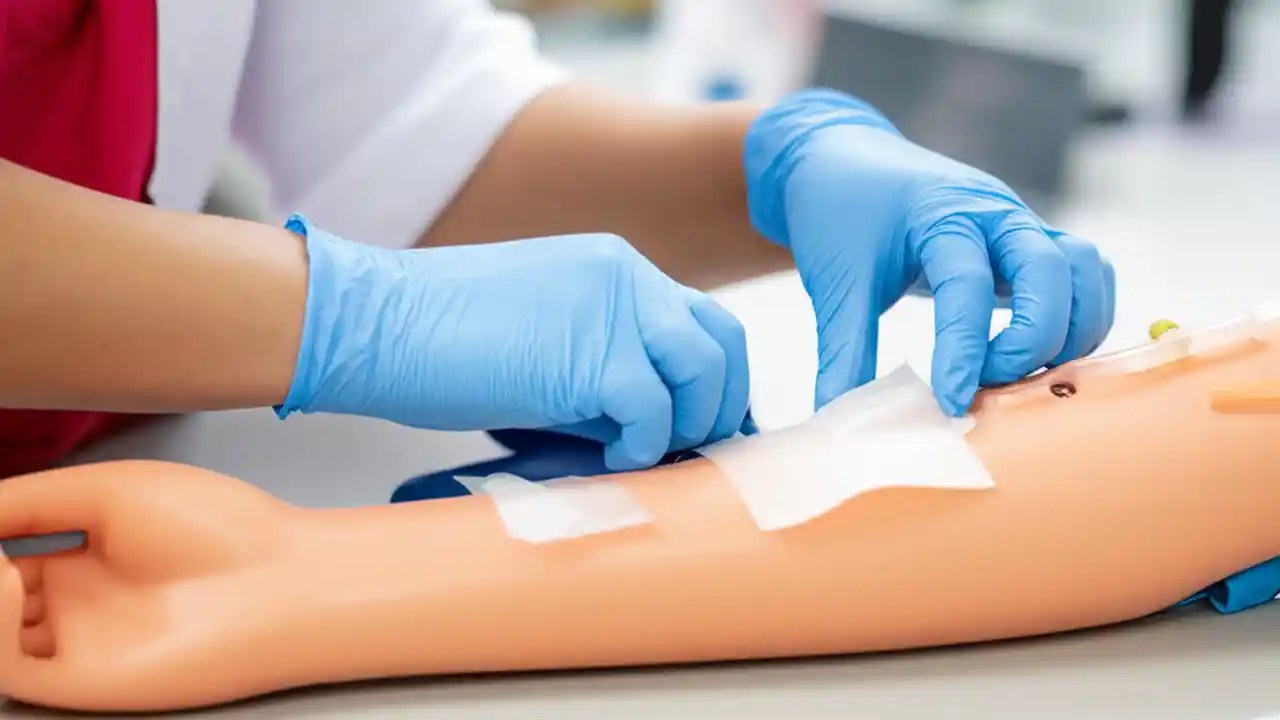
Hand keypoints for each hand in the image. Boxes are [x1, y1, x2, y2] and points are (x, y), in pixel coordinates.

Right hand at [0, 461, 296, 711]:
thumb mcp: (108, 491)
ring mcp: (77, 641)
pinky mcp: (82, 683)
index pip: (3, 551)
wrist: (278, 581)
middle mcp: (77, 600)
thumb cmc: (216, 527)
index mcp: (88, 552)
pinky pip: (7, 670)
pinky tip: (5, 580)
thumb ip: (27, 501)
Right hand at [279, 217, 749, 469]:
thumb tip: (650, 426)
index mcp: (615, 269)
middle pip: (723, 342)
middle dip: (717, 405)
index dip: (712, 381)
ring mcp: (611, 309)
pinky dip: (641, 447)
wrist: (373, 325)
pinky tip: (605, 456)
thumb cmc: (440, 343)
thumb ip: (602, 368)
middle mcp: (625, 276)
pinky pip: (653, 412)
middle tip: (684, 450)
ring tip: (637, 452)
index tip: (694, 426)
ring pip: (704, 373)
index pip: (702, 321)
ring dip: (683, 425)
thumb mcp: (542, 342)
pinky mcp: (590, 356)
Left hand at [744, 90, 1115, 414]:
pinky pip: (1084, 276)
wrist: (843, 160)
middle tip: (987, 383)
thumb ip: (844, 351)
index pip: (967, 284)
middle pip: (1051, 269)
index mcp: (940, 215)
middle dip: (1031, 339)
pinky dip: (1081, 319)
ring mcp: (1020, 226)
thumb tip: (840, 419)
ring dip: (1069, 330)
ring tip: (1017, 373)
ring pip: (1084, 270)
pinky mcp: (1031, 243)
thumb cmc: (840, 215)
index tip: (948, 402)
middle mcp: (995, 214)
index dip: (963, 350)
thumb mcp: (835, 282)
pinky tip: (1039, 357)